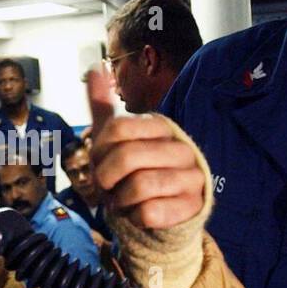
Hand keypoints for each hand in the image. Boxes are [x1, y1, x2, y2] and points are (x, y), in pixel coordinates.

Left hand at [86, 68, 204, 229]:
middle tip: (110, 187)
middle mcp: (182, 148)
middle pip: (126, 157)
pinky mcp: (193, 207)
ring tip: (126, 201)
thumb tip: (93, 69)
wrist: (159, 214)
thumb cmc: (133, 174)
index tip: (102, 163)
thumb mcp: (114, 141)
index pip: (116, 128)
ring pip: (140, 185)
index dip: (99, 152)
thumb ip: (103, 107)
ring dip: (122, 200)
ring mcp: (191, 177)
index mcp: (162, 126)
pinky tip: (141, 215)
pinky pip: (150, 212)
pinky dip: (136, 218)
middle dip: (107, 178)